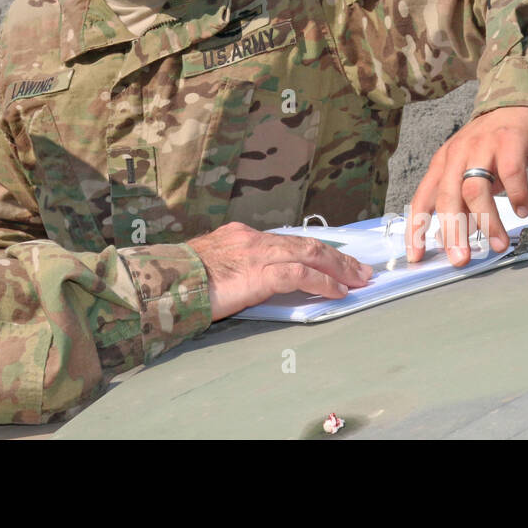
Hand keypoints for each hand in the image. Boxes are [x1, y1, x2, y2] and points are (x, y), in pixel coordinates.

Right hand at [188, 222, 372, 320]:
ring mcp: (258, 254)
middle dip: (337, 256)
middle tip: (360, 268)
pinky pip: (301, 275)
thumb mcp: (211, 264)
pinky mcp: (259, 273)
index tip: (335, 259)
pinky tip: (337, 292)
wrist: (166, 279)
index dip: (315, 250)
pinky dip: (323, 282)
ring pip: (310, 254)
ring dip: (339, 268)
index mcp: (242, 235)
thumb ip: (234, 267)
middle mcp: (253, 239)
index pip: (288, 240)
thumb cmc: (181, 278)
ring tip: (359, 280)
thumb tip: (250, 281)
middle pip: (305, 243)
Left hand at [405, 106, 527, 267]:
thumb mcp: (467, 172)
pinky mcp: (508, 140)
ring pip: (476, 188)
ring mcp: (481, 145)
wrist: (518, 108)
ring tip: (498, 244)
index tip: (417, 257)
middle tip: (461, 259)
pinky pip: (510, 171)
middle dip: (452, 231)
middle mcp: (456, 154)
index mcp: (441, 165)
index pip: (422, 200)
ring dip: (487, 220)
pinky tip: (522, 211)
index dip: (416, 229)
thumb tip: (452, 239)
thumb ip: (460, 201)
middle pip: (447, 197)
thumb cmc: (491, 148)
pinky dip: (516, 194)